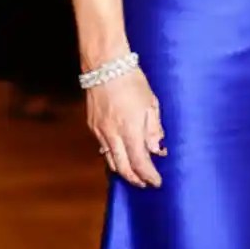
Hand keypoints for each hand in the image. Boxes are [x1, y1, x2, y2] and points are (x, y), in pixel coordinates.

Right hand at [87, 69, 166, 187]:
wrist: (105, 65)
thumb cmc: (132, 81)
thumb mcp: (151, 103)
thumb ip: (153, 128)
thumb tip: (156, 148)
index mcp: (130, 129)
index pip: (140, 162)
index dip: (149, 175)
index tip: (157, 182)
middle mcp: (113, 134)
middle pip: (122, 168)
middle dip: (135, 179)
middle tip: (145, 183)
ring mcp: (99, 131)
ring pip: (110, 160)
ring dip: (123, 170)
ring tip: (134, 174)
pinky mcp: (92, 125)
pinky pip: (103, 148)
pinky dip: (113, 156)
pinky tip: (120, 155)